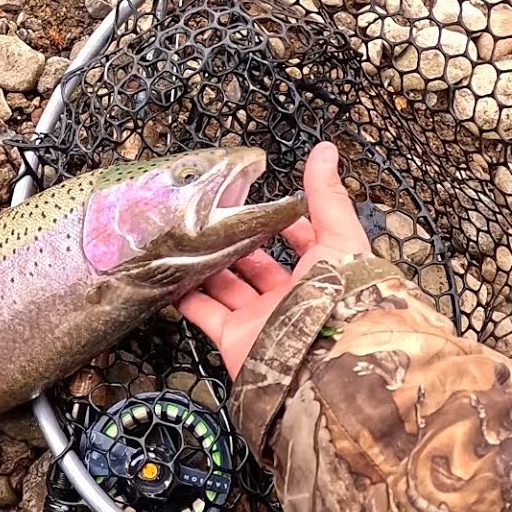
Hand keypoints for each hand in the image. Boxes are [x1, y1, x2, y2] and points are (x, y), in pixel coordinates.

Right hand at [177, 142, 371, 377]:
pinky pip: (204, 313)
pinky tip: (171, 274)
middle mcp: (288, 296)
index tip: (257, 202)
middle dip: (236, 242)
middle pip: (256, 264)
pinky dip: (186, 297)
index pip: (298, 242)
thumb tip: (325, 150)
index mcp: (318, 272)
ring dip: (208, 264)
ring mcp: (259, 318)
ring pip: (227, 285)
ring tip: (185, 237)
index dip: (280, 222)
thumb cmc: (341, 298)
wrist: (321, 362)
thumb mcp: (341, 238)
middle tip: (211, 217)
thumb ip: (328, 197)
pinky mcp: (234, 338)